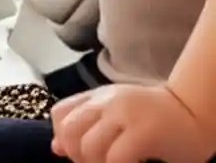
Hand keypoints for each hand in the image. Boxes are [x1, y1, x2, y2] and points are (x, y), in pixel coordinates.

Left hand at [51, 84, 215, 162]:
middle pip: (69, 131)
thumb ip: (86, 125)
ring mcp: (125, 115)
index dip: (61, 137)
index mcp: (98, 96)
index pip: (59, 114)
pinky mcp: (143, 132)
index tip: (77, 151)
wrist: (196, 111)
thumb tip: (56, 148)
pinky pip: (115, 158)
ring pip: (89, 147)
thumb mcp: (116, 113)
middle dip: (76, 155)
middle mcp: (107, 101)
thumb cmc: (156, 117)